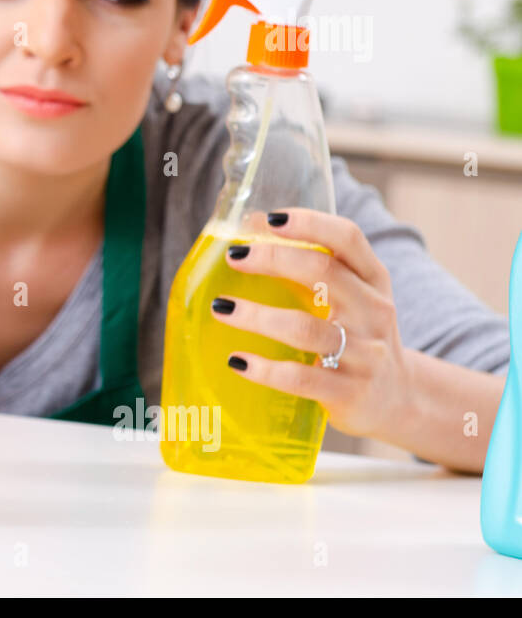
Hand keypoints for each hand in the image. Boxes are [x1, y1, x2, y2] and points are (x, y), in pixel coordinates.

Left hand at [209, 207, 412, 440]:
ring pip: (305, 328)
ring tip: (220, 308)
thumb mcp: (349, 296)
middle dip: (273, 260)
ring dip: (256, 316)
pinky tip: (237, 360)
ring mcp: (366, 354)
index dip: (310, 223)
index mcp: (373, 280)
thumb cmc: (358, 335)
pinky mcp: (351, 393)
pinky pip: (301, 378)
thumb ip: (311, 263)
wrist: (397, 399)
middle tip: (234, 257)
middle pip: (324, 273)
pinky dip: (265, 369)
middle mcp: (375, 312)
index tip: (270, 218)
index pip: (348, 239)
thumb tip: (250, 222)